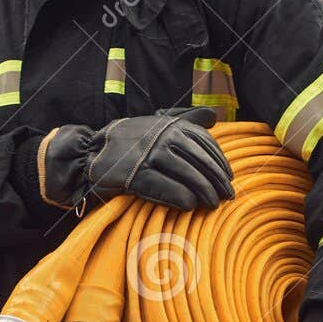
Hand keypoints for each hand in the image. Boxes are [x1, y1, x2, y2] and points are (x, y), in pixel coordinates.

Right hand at [39, 107, 234, 210]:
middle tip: (226, 196)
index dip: (220, 162)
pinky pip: (165, 187)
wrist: (93, 152)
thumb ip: (185, 120)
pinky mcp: (135, 175)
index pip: (204, 143)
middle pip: (199, 160)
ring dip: (203, 191)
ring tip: (212, 204)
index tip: (229, 177)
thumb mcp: (157, 124)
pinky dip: (181, 197)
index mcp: (170, 125)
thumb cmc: (132, 140)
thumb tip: (213, 116)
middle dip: (216, 180)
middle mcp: (161, 137)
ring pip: (186, 174)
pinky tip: (191, 205)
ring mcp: (148, 155)